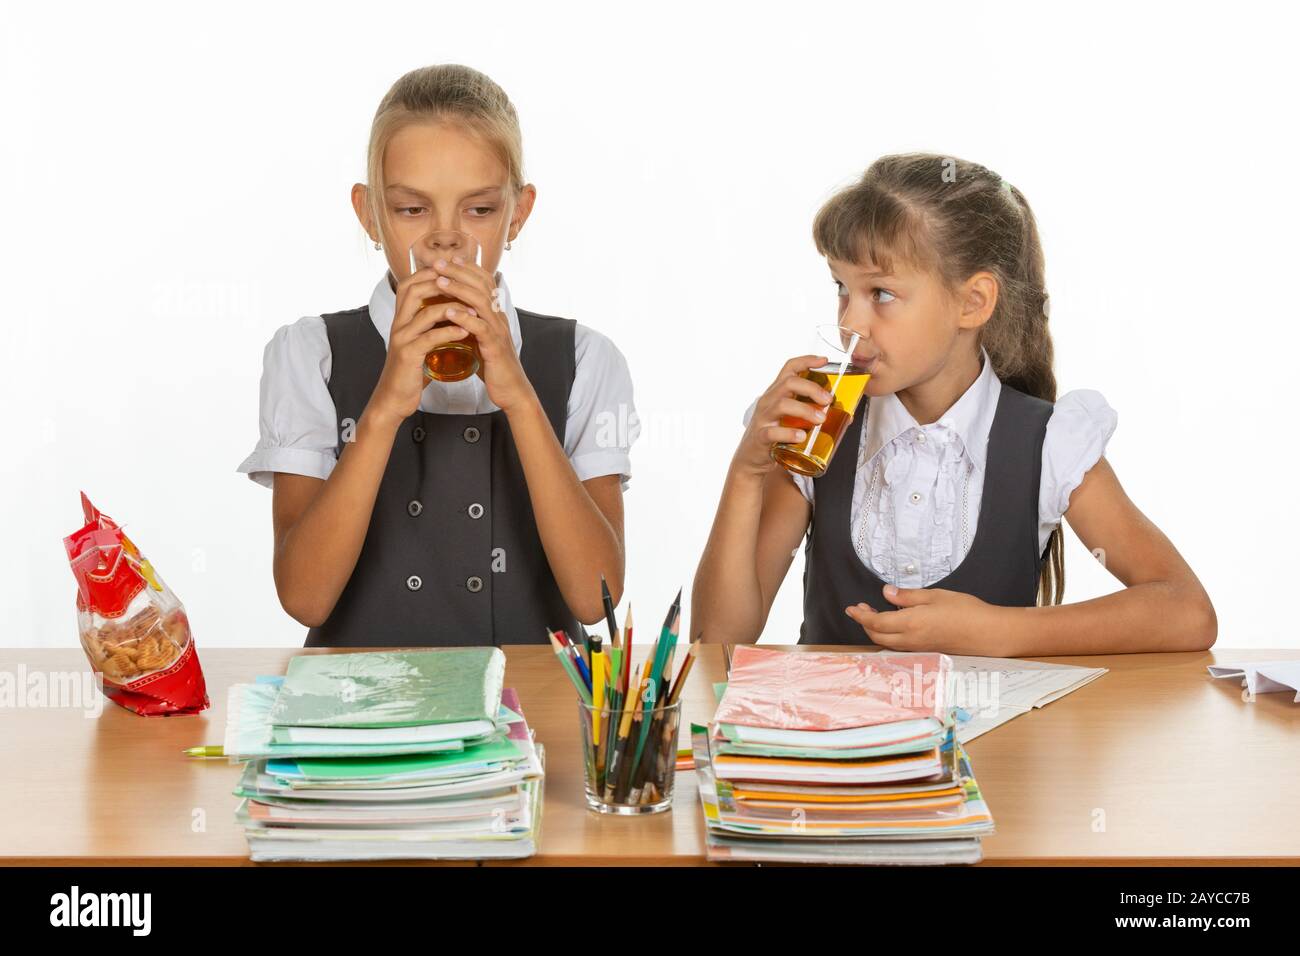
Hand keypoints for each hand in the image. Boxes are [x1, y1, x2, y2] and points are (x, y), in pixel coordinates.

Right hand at [367, 267, 473, 424]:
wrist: (395, 396)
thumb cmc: (411, 368)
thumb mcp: (418, 340)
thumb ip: (428, 325)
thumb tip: (449, 310)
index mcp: (401, 318)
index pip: (409, 284)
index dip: (429, 273)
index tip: (453, 270)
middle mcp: (398, 324)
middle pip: (413, 290)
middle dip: (439, 283)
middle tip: (464, 284)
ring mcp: (401, 338)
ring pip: (424, 313)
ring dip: (451, 308)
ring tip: (473, 309)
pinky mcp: (408, 355)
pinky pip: (430, 338)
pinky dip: (449, 332)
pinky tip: (465, 331)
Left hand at [429, 254, 537, 413]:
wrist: (511, 389)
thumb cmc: (493, 364)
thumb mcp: (481, 337)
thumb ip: (471, 322)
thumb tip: (452, 311)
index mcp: (495, 313)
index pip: (485, 282)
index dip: (468, 268)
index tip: (449, 259)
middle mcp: (499, 317)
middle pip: (482, 285)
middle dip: (459, 272)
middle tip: (439, 263)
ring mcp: (498, 331)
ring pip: (481, 302)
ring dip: (459, 289)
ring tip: (440, 281)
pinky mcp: (495, 347)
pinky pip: (480, 328)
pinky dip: (464, 318)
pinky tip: (449, 312)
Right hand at [732, 354, 833, 476]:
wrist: (752, 460)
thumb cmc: (775, 436)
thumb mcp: (791, 419)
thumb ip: (814, 414)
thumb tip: (846, 416)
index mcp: (777, 393)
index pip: (789, 368)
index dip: (806, 361)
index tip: (824, 361)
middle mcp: (768, 401)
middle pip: (788, 383)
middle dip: (812, 388)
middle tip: (828, 400)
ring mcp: (763, 419)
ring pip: (782, 404)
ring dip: (805, 410)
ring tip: (821, 419)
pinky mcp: (761, 437)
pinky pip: (773, 432)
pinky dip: (789, 434)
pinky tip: (801, 437)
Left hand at [845, 586, 1010, 655]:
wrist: (989, 634)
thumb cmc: (966, 611)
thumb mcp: (935, 596)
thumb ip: (908, 596)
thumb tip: (886, 593)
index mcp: (911, 623)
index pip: (876, 623)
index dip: (860, 616)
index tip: (851, 608)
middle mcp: (911, 640)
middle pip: (877, 636)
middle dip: (865, 623)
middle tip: (861, 608)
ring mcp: (919, 648)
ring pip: (887, 643)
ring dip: (877, 630)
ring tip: (875, 614)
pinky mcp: (927, 651)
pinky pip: (900, 646)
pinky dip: (889, 636)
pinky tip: (894, 625)